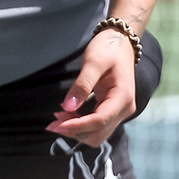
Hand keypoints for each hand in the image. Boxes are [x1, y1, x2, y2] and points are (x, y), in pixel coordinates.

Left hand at [47, 29, 136, 147]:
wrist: (121, 44)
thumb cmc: (107, 49)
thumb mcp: (93, 62)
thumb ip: (81, 85)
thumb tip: (67, 107)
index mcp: (122, 97)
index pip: (100, 120)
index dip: (77, 126)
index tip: (56, 125)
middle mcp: (125, 109)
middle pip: (99, 132)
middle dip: (74, 130)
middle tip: (53, 121)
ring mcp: (121, 112)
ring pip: (98, 134)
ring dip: (77, 131)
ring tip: (59, 118)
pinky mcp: (114, 112)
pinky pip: (98, 127)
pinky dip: (82, 126)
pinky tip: (68, 116)